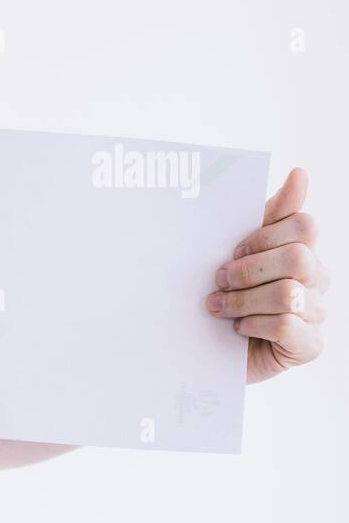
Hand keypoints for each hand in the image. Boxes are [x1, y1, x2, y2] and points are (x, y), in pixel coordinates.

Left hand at [206, 168, 328, 383]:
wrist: (205, 348)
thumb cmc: (225, 294)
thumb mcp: (237, 252)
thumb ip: (267, 215)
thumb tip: (299, 173)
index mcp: (303, 251)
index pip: (304, 225)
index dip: (264, 235)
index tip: (233, 249)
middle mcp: (317, 280)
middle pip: (298, 257)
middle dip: (249, 269)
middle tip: (219, 281)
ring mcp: (317, 313)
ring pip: (289, 293)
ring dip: (243, 300)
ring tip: (219, 308)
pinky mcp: (309, 345)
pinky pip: (286, 325)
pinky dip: (254, 324)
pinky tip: (238, 329)